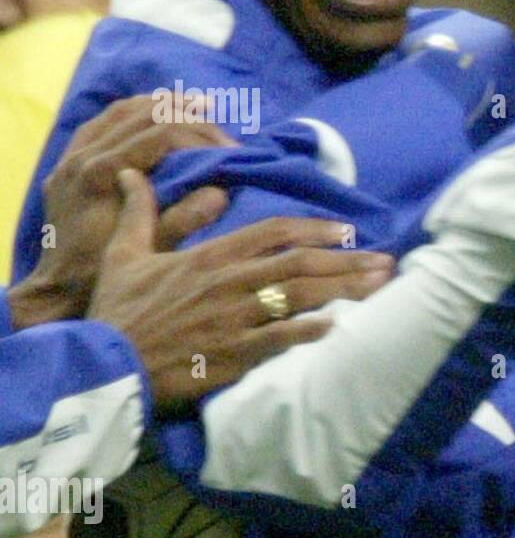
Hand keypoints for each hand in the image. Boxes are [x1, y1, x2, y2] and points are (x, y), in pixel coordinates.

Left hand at [14, 95, 238, 325]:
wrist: (56, 288)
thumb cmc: (108, 275)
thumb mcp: (152, 251)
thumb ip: (184, 219)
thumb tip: (221, 191)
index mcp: (102, 174)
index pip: (161, 133)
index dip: (202, 136)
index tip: (232, 149)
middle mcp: (82, 156)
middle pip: (144, 113)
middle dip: (190, 117)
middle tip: (222, 132)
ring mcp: (71, 155)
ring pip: (122, 109)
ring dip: (163, 106)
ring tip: (198, 111)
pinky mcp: (68, 160)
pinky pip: (104, 120)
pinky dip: (135, 111)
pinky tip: (158, 114)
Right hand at [87, 169, 394, 408]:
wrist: (105, 364)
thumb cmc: (118, 311)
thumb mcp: (124, 255)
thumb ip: (139, 213)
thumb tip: (130, 174)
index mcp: (209, 256)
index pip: (273, 232)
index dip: (314, 229)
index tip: (346, 230)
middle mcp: (229, 282)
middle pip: (299, 263)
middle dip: (347, 261)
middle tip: (385, 261)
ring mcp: (234, 318)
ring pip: (299, 297)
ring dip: (344, 291)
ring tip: (380, 287)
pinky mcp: (233, 353)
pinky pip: (280, 339)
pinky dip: (309, 332)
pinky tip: (340, 326)